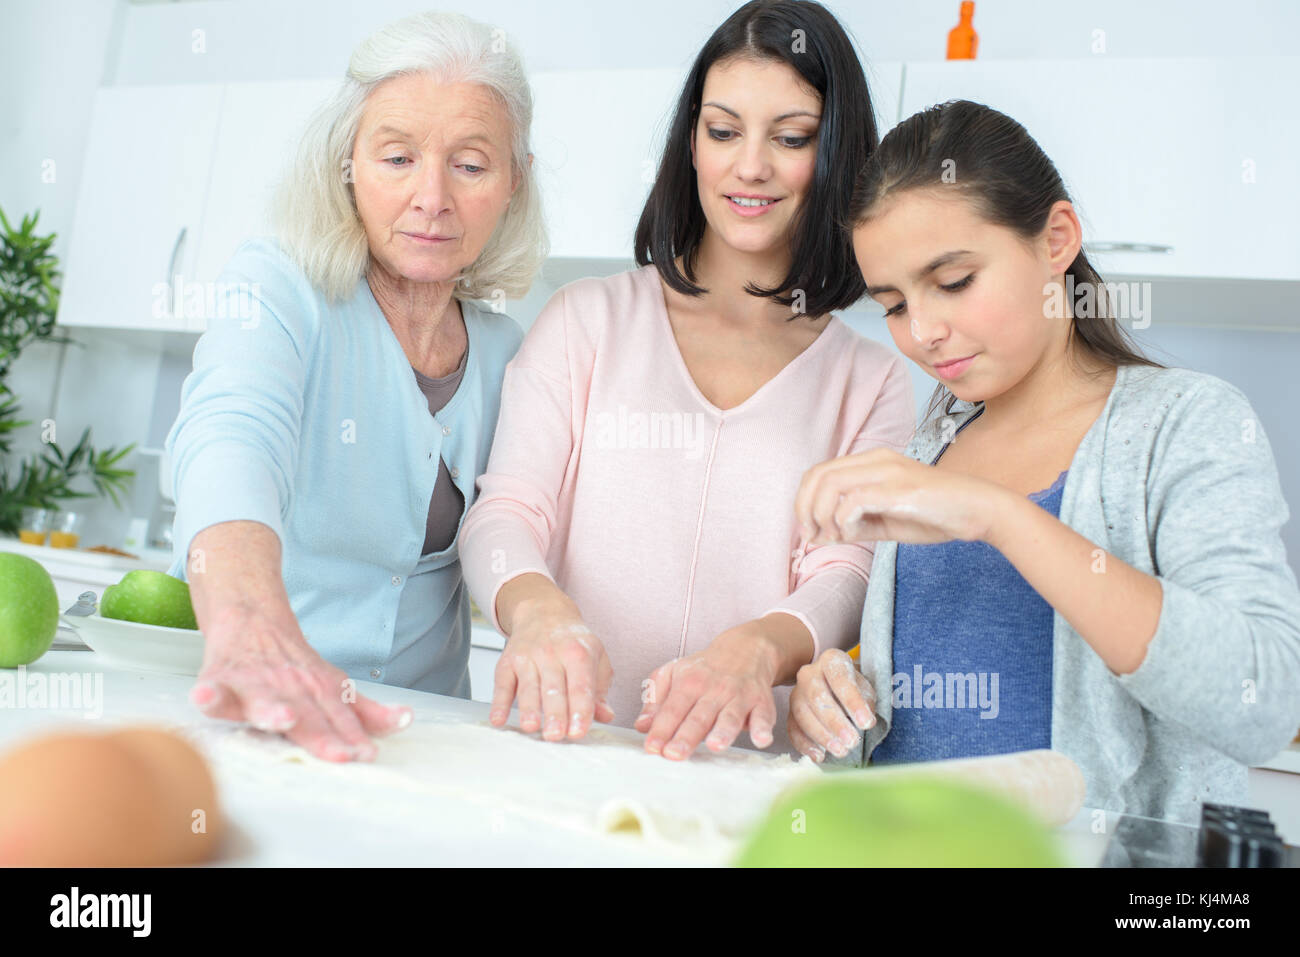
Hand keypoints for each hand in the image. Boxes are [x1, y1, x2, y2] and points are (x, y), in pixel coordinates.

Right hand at [190, 604, 412, 761]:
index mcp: (319, 691)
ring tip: (281, 719)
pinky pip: (213, 689)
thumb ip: (365, 711)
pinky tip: (204, 697)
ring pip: (262, 699)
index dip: (352, 737)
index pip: (338, 718)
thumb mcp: (333, 686)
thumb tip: (404, 722)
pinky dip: (208, 693)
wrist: (252, 617)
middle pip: (306, 714)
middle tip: (340, 753)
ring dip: (270, 710)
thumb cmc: (293, 665)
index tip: (367, 755)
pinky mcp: (220, 678)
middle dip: (321, 735)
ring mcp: (255, 682)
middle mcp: (290, 687)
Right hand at [492, 593, 614, 740]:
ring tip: (531, 727)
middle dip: (555, 713)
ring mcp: (527, 657)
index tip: (579, 731)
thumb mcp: (596, 658)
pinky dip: (499, 702)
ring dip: (529, 708)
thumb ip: (599, 690)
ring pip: (528, 686)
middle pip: (553, 688)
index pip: (580, 685)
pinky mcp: (507, 662)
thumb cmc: (573, 641)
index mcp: (578, 653)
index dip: (580, 709)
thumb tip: (605, 716)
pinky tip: (498, 719)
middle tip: (556, 735)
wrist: (544, 612)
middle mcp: (552, 653)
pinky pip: (502, 684)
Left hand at [635, 624, 779, 759]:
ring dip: (723, 731)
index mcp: (688, 682)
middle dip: (686, 736)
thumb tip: (642, 726)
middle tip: (674, 754)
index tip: (652, 748)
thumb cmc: (704, 669)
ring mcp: (739, 695)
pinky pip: (764, 716)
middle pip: (698, 716)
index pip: (672, 709)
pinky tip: (761, 739)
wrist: (745, 649)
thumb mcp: (673, 674)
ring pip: (729, 716)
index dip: (661, 729)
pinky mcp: (762, 702)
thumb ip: (655, 700)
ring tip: (715, 746)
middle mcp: (714, 689)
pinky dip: (763, 728)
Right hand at [787, 648, 875, 762]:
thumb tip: (864, 721)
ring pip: (803, 714)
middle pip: (817, 697)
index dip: (853, 702)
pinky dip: (805, 744)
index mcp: (831, 660)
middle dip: (836, 722)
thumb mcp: (865, 688)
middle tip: (852, 741)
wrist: (834, 685)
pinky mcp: (790, 712)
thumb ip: (865, 701)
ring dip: (822, 735)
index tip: (866, 723)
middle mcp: (809, 673)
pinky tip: (819, 755)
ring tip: (841, 751)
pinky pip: (792, 728)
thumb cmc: (853, 687)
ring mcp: (796, 692)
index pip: (840, 679)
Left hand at [794, 447, 1009, 545]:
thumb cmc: (934, 515)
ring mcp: (888, 471)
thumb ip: (853, 525)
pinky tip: (855, 533)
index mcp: (871, 461)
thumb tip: (818, 536)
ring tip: (837, 536)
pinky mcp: (899, 488)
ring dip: (823, 516)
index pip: (819, 472)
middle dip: (806, 509)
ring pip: (830, 485)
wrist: (977, 510)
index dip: (804, 502)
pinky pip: (854, 500)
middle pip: (817, 475)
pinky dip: (845, 521)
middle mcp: (876, 459)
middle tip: (814, 536)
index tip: (810, 532)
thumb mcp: (885, 521)